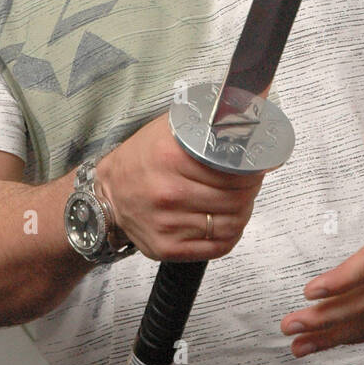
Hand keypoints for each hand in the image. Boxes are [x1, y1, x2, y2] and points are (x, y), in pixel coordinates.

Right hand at [98, 111, 267, 261]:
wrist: (108, 192)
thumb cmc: (141, 158)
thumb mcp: (168, 130)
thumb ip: (203, 127)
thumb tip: (244, 117)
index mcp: (170, 158)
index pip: (231, 171)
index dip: (251, 170)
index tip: (254, 166)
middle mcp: (167, 193)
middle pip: (234, 199)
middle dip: (249, 190)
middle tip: (250, 183)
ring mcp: (167, 224)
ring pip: (230, 224)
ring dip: (243, 212)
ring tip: (240, 202)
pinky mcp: (166, 247)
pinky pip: (216, 247)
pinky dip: (230, 235)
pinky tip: (227, 222)